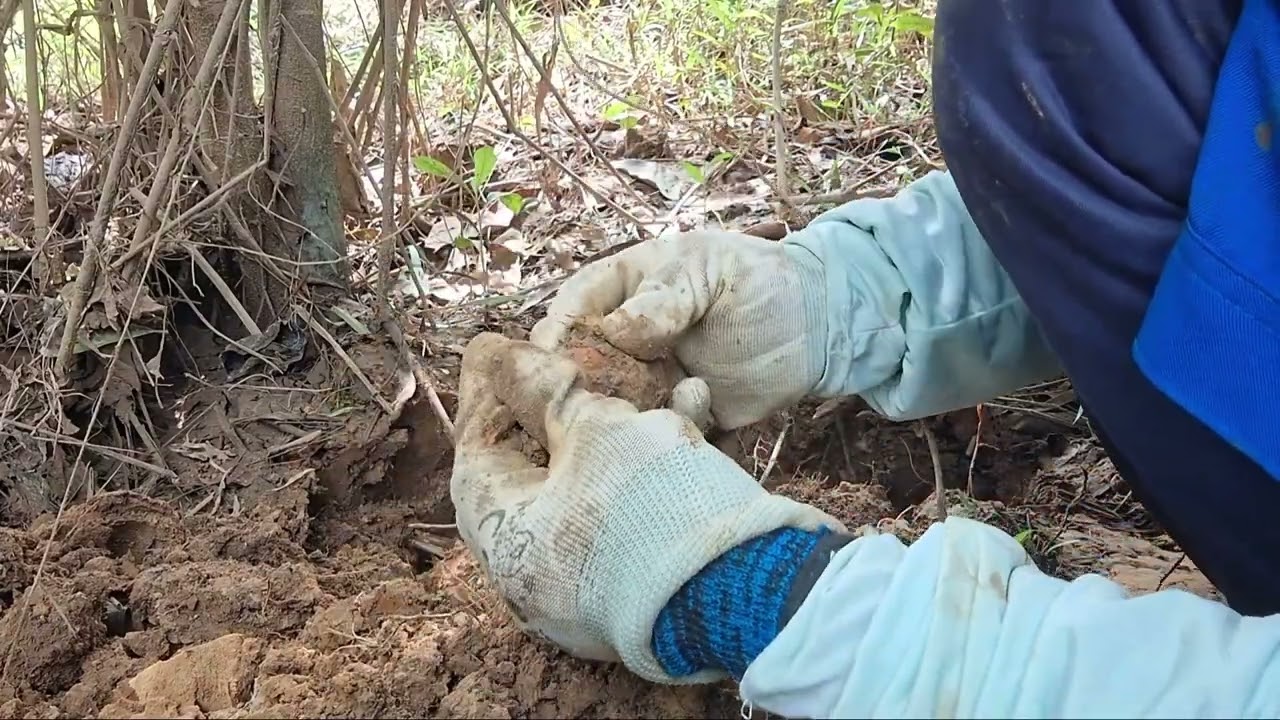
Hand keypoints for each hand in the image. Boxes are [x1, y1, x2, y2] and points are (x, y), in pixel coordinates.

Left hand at [449, 332, 841, 682]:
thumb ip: (540, 389)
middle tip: (570, 362)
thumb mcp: (594, 428)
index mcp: (505, 542)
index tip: (495, 347)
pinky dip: (655, 465)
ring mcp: (592, 588)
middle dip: (562, 408)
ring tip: (659, 380)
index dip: (488, 393)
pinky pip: (636, 512)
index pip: (477, 453)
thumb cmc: (649, 503)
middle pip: (539, 470)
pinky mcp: (646, 584)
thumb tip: (491, 356)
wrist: (748, 587)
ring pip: (598, 485)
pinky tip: (694, 411)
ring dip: (625, 428)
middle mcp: (538, 575)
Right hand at [529, 229, 828, 429]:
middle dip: (584, 394)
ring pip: (615, 414)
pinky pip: (659, 439)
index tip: (556, 368)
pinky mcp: (682, 418)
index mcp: (623, 291)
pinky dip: (667, 442)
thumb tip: (614, 333)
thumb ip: (661, 300)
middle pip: (580, 374)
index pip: (569, 314)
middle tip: (602, 408)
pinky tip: (695, 422)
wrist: (822, 323)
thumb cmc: (760, 281)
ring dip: (630, 422)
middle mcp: (629, 342)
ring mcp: (653, 383)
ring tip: (671, 409)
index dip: (555, 340)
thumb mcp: (707, 271)